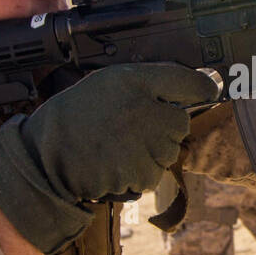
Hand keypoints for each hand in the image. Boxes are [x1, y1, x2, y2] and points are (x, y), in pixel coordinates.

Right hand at [0, 63, 218, 253]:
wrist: (46, 156)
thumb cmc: (76, 118)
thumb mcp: (108, 83)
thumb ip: (149, 83)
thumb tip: (199, 87)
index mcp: (133, 81)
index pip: (186, 81)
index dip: (201, 86)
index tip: (210, 90)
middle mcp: (141, 108)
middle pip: (180, 123)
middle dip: (163, 128)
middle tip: (131, 129)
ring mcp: (142, 142)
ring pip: (170, 151)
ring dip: (153, 153)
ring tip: (119, 147)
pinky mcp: (138, 171)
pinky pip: (155, 174)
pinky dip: (141, 174)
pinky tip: (117, 164)